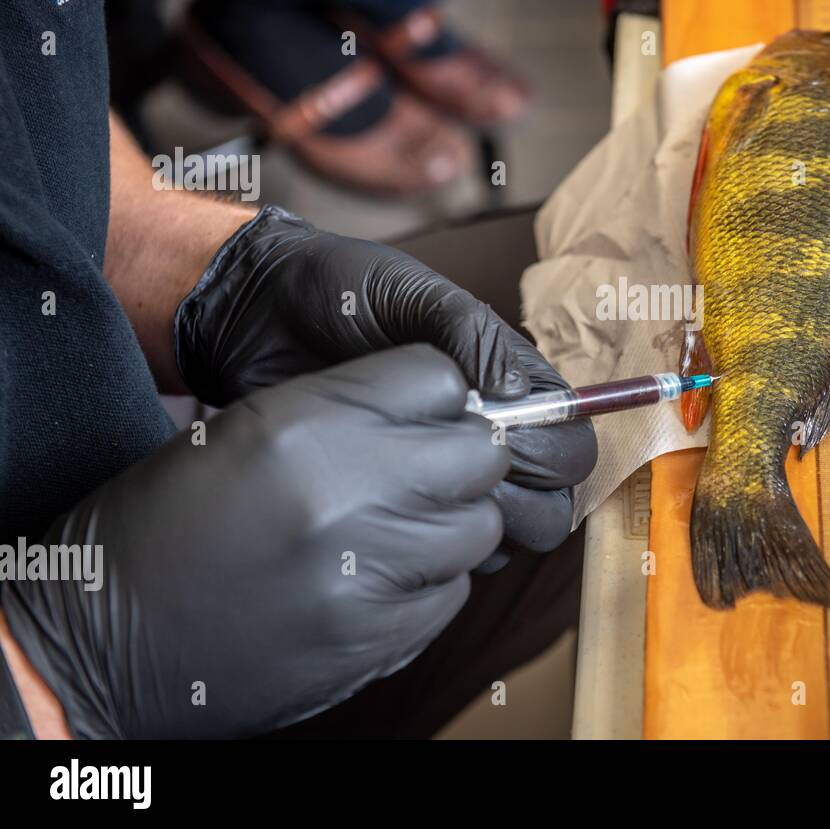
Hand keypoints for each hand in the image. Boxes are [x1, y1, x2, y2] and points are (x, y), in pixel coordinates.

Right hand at [0, 346, 505, 738]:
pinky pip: (453, 593)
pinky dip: (429, 584)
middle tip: (424, 471)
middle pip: (481, 452)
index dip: (437, 394)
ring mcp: (366, 575)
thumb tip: (455, 411)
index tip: (423, 414)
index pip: (440, 377)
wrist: (104, 636)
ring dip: (451, 523)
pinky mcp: (376, 640)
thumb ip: (352, 411)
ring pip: (480, 526)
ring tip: (395, 529)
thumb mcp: (246, 429)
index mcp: (304, 426)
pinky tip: (376, 581)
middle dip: (462, 457)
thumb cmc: (170, 520)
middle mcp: (345, 494)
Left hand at [174, 208, 595, 555]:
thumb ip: (468, 331)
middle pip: (554, 488)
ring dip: (490, 524)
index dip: (556, 446)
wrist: (256, 318)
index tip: (509, 440)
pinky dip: (447, 543)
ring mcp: (447, 469)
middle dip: (532, 496)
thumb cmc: (338, 290)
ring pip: (511, 524)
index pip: (569, 430)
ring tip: (432, 499)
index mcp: (505, 376)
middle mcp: (488, 427)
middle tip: (471, 480)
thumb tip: (518, 389)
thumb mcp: (407, 292)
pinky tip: (405, 521)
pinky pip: (453, 541)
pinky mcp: (404, 498)